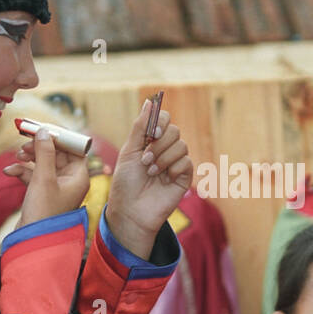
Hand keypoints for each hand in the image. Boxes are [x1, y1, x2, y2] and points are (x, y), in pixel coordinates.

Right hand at [4, 127, 89, 227]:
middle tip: (25, 141)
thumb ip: (45, 152)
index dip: (59, 137)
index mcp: (79, 177)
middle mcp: (70, 181)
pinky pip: (34, 175)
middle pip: (57, 153)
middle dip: (39, 147)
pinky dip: (23, 171)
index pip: (74, 148)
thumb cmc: (43, 212)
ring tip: (17, 156)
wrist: (31, 240)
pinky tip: (9, 171)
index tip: (43, 130)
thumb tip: (45, 132)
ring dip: (29, 158)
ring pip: (43, 163)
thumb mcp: (43, 178)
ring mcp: (56, 187)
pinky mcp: (42, 193)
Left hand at [104, 99, 192, 257]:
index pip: (164, 119)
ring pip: (181, 146)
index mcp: (151, 141)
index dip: (160, 122)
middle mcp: (165, 150)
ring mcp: (175, 163)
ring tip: (150, 172)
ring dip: (163, 158)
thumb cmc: (126, 183)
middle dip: (159, 144)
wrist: (130, 211)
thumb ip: (140, 127)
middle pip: (175, 130)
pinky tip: (162, 179)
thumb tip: (149, 102)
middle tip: (145, 159)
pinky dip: (172, 168)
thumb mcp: (129, 151)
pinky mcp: (184, 177)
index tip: (151, 134)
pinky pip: (187, 162)